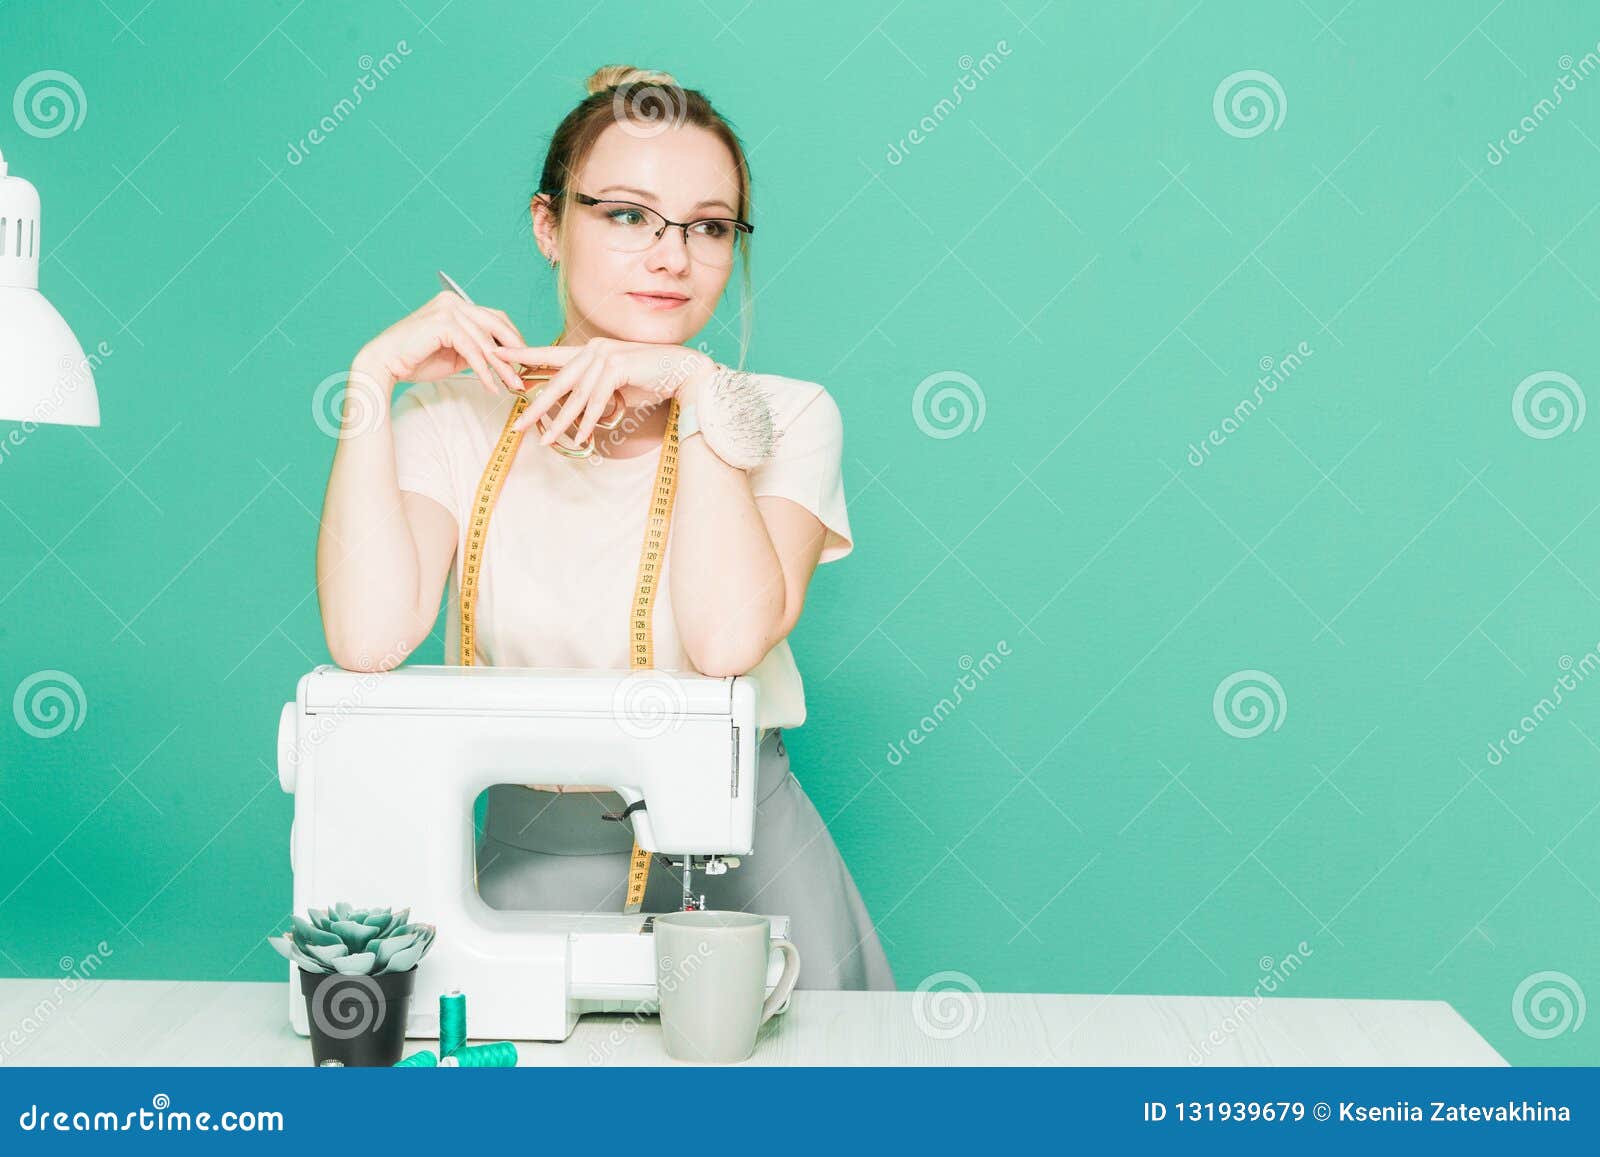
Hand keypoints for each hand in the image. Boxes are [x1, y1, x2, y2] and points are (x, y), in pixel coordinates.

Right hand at [356, 291, 527, 395]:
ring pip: (486, 340)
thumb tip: (504, 358)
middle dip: (515, 350)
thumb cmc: (415, 360)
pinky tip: (491, 386)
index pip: (494, 317)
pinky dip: (485, 371)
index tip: (524, 359)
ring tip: (513, 384)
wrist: (384, 364)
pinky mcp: (443, 323)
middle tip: (527, 371)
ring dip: (502, 366)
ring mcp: (447, 309)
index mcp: (455, 303)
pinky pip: (473, 350)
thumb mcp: (454, 353)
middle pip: (496, 324)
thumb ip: (476, 349)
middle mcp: (453, 301)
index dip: (513, 338)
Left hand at [494, 338, 712, 442]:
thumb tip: (580, 414)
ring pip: (576, 396)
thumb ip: (595, 395)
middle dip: (537, 406)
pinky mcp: (618, 366)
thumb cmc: (653, 379)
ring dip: (562, 423)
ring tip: (546, 440)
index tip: (496, 353)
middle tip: (518, 424)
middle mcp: (594, 349)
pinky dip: (588, 422)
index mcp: (590, 350)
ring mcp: (605, 356)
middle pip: (558, 381)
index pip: (551, 353)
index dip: (523, 353)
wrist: (685, 372)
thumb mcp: (618, 388)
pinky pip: (597, 400)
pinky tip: (580, 437)